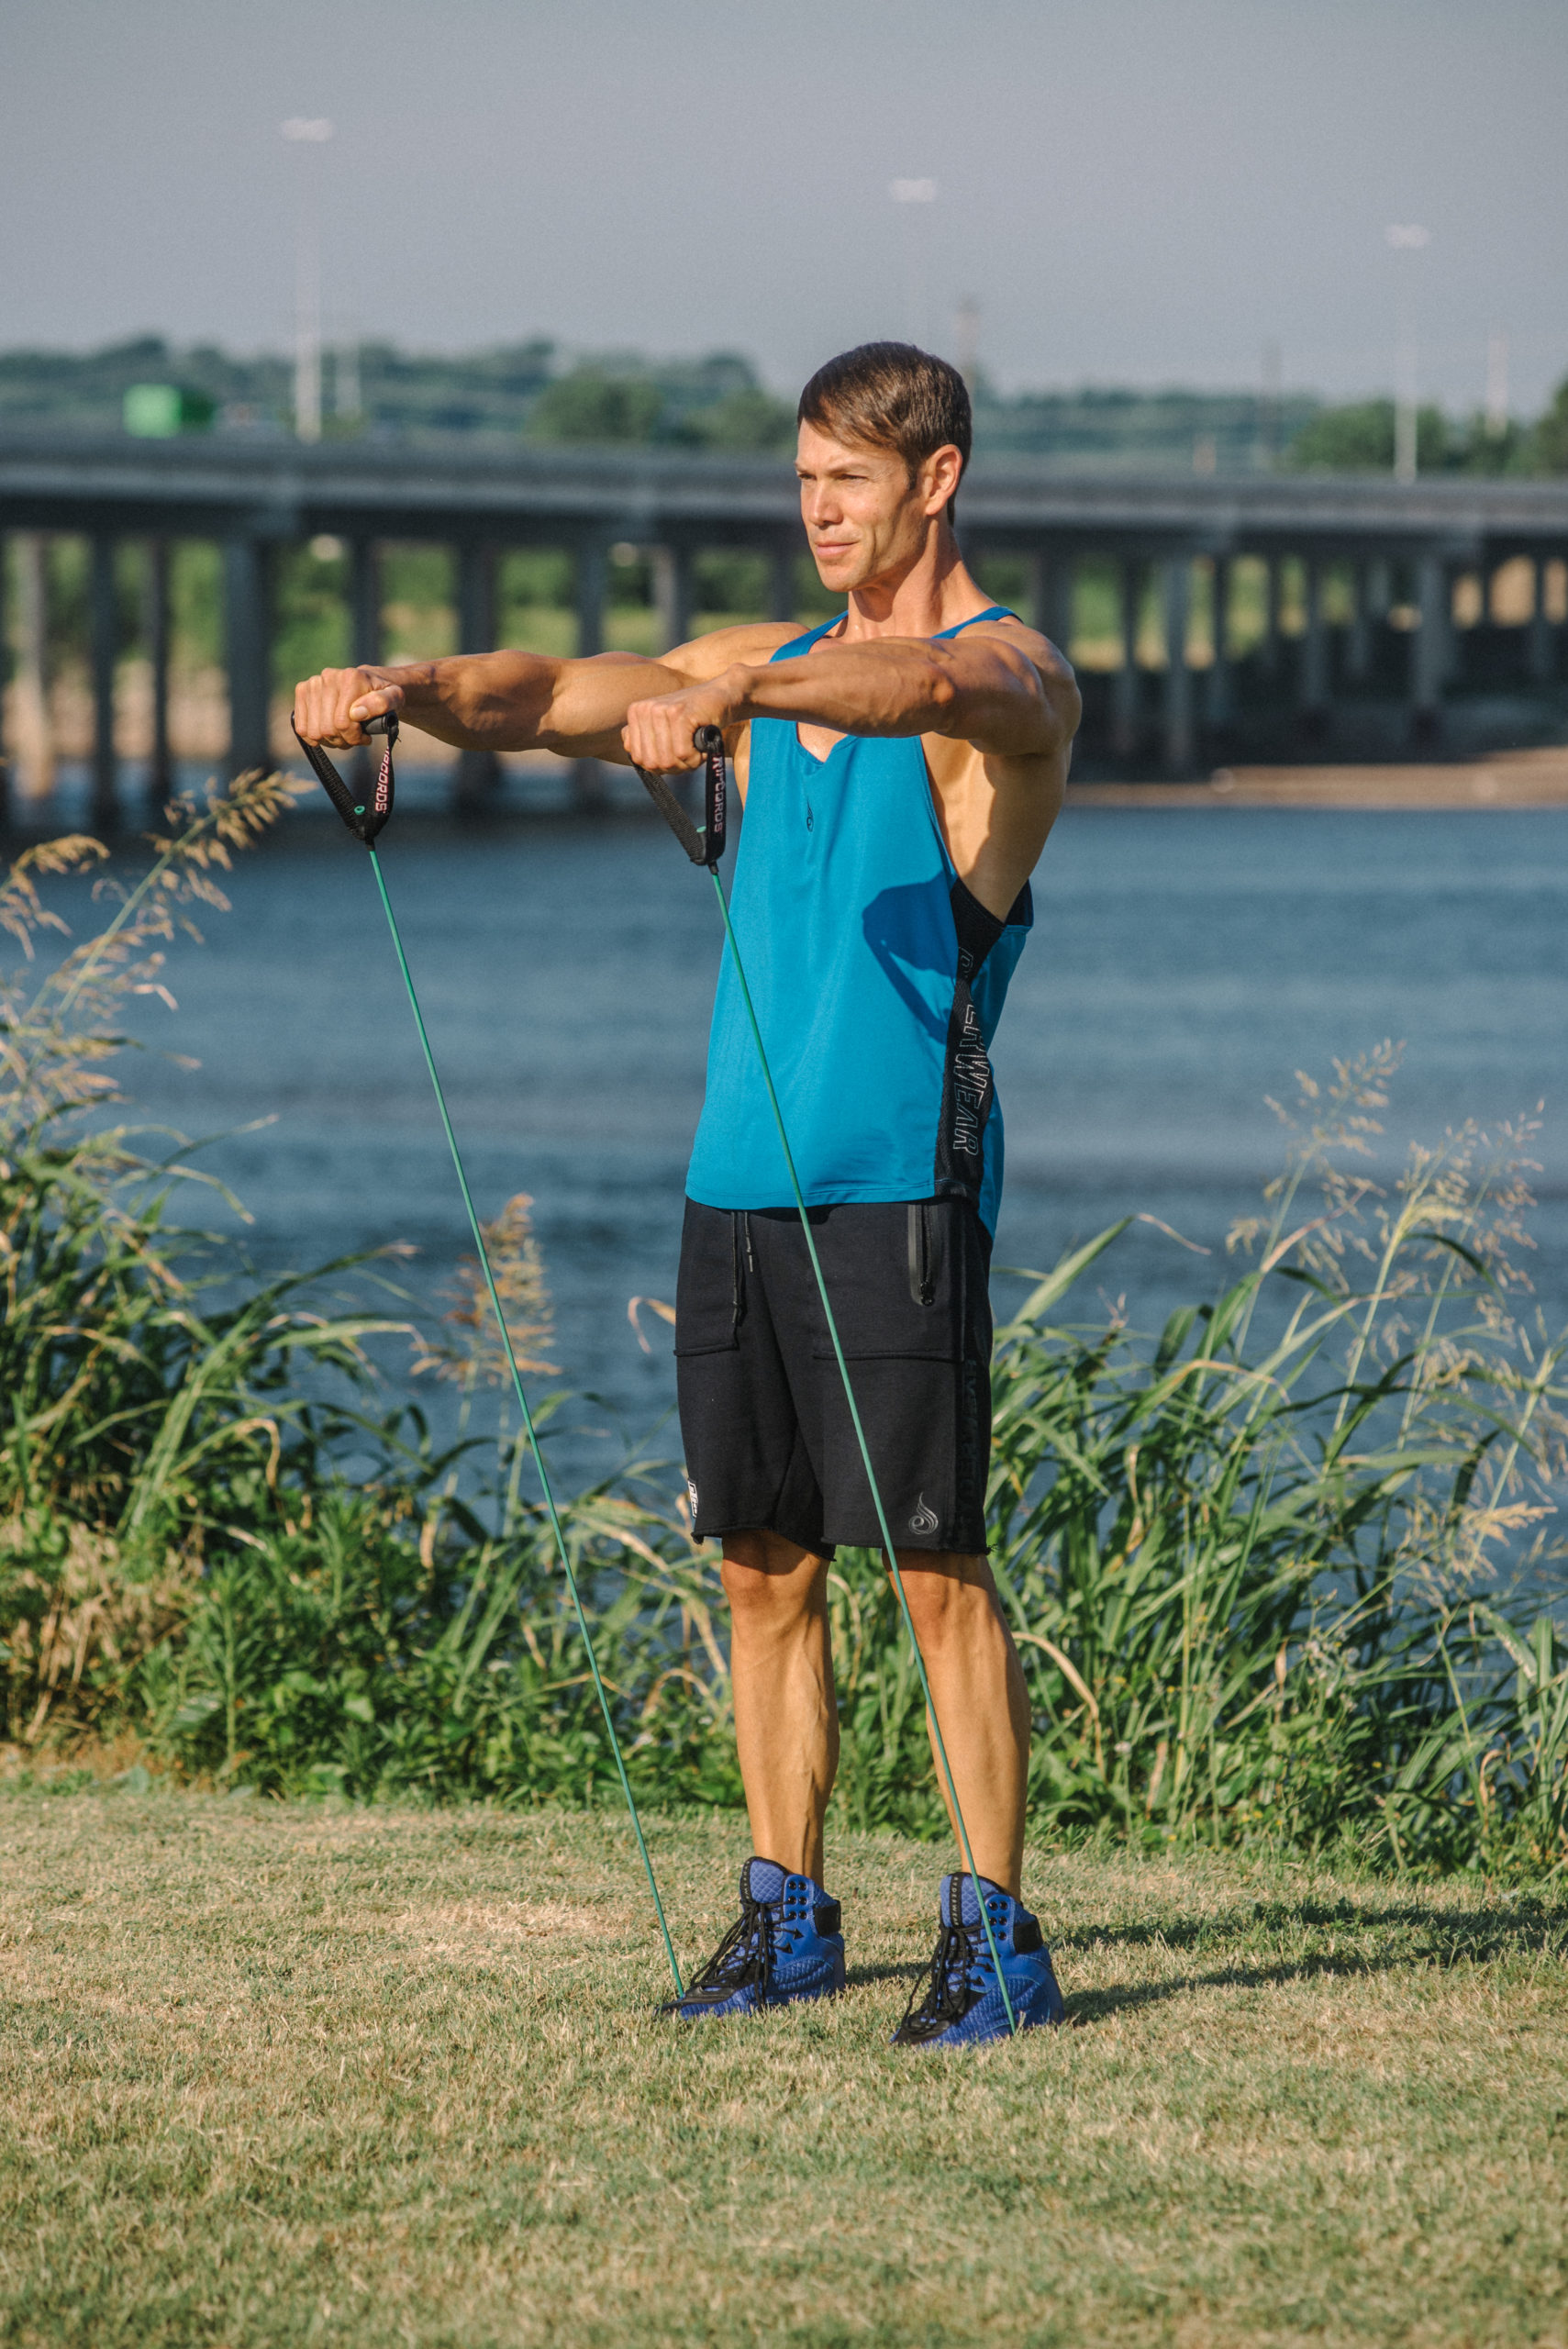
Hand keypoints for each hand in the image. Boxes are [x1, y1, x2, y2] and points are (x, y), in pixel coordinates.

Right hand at [293, 665, 406, 748]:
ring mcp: (313, 683)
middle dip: (343, 740)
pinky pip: (301, 727)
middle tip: (355, 737)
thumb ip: (383, 703)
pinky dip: (315, 738)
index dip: (353, 737)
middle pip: (326, 729)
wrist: (370, 683)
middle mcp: (329, 677)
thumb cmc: (384, 694)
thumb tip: (356, 712)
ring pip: (313, 732)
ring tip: (344, 734)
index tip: (365, 737)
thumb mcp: (395, 698)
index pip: (342, 723)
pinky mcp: (302, 690)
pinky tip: (329, 733)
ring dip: (330, 741)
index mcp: (350, 678)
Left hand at [621, 672, 738, 771]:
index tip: (676, 756)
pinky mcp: (679, 714)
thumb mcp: (665, 730)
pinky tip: (702, 743)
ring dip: (687, 763)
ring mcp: (660, 710)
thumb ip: (645, 742)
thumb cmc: (694, 718)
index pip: (638, 758)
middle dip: (674, 767)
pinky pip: (683, 754)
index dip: (660, 766)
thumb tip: (635, 758)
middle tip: (689, 755)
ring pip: (667, 760)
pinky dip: (696, 757)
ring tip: (696, 748)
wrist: (722, 696)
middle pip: (652, 762)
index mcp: (636, 712)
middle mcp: (644, 710)